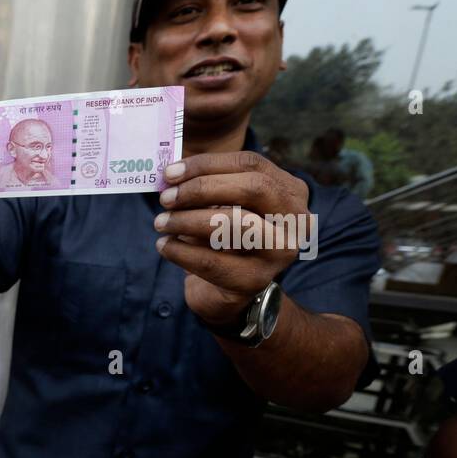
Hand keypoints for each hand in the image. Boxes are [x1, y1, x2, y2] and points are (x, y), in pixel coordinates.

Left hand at [154, 151, 308, 325]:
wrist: (229, 292)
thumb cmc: (223, 239)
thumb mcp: (221, 206)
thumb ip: (206, 186)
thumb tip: (171, 173)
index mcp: (289, 191)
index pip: (251, 164)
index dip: (207, 164)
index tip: (170, 172)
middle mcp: (295, 219)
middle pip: (253, 188)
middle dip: (201, 189)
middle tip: (166, 198)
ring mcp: (280, 251)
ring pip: (235, 223)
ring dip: (188, 220)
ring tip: (161, 223)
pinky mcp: (256, 280)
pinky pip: (212, 261)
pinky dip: (181, 251)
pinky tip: (164, 246)